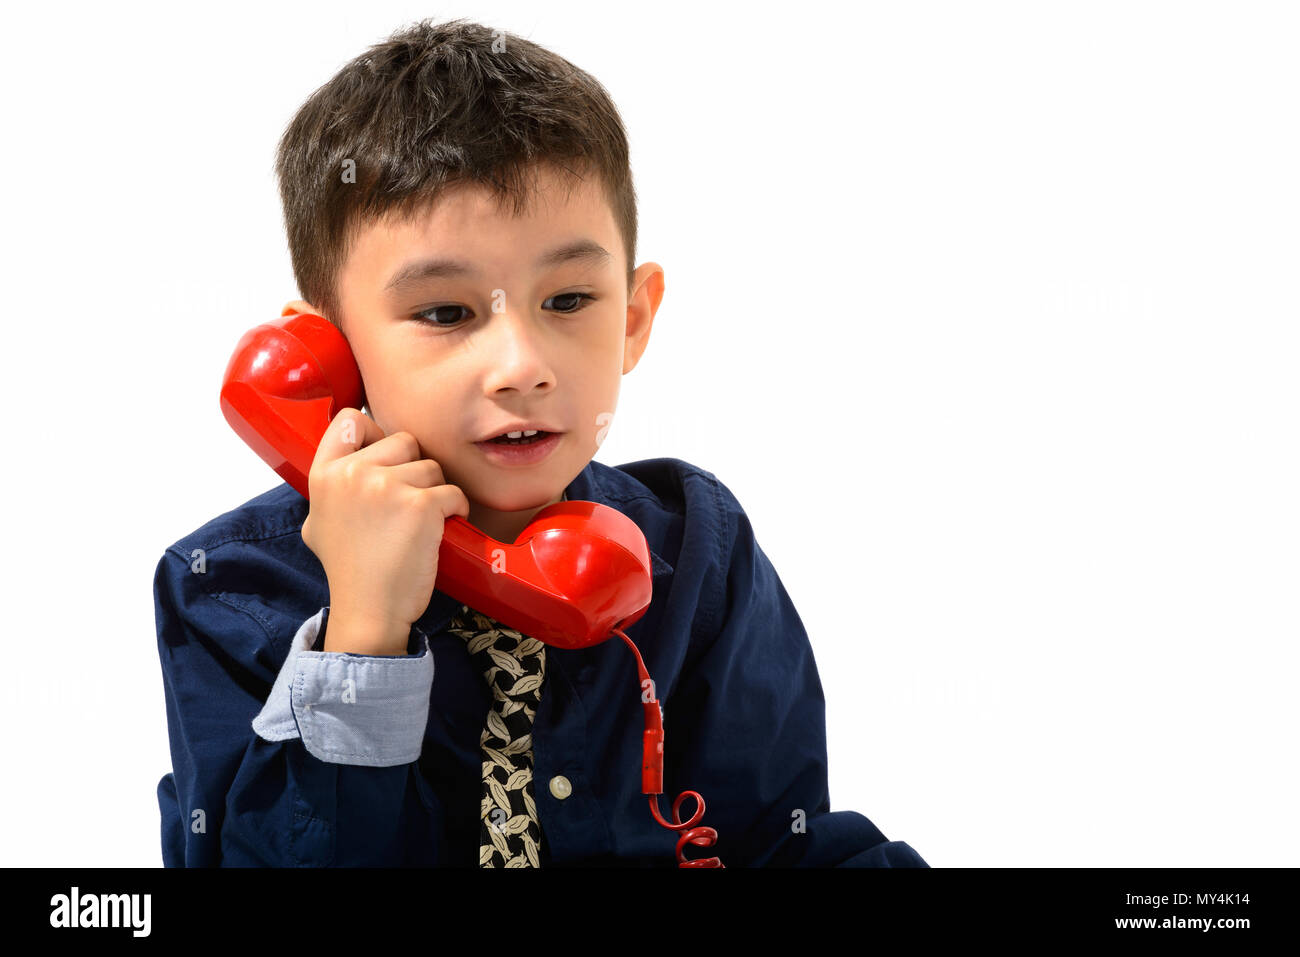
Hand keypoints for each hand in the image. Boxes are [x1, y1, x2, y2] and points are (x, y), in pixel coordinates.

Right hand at [300, 409, 469, 652]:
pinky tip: (441, 530)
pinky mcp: (421, 505)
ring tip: (419, 524)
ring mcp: (386, 486)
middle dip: (413, 469)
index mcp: (324, 475)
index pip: (350, 420)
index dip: (375, 433)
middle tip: (406, 505)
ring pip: (432, 467)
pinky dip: (456, 510)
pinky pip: (454, 492)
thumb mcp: (319, 521)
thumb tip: (353, 457)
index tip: (386, 458)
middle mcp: (352, 473)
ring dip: (435, 492)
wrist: (369, 609)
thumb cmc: (350, 569)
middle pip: (403, 441)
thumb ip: (333, 485)